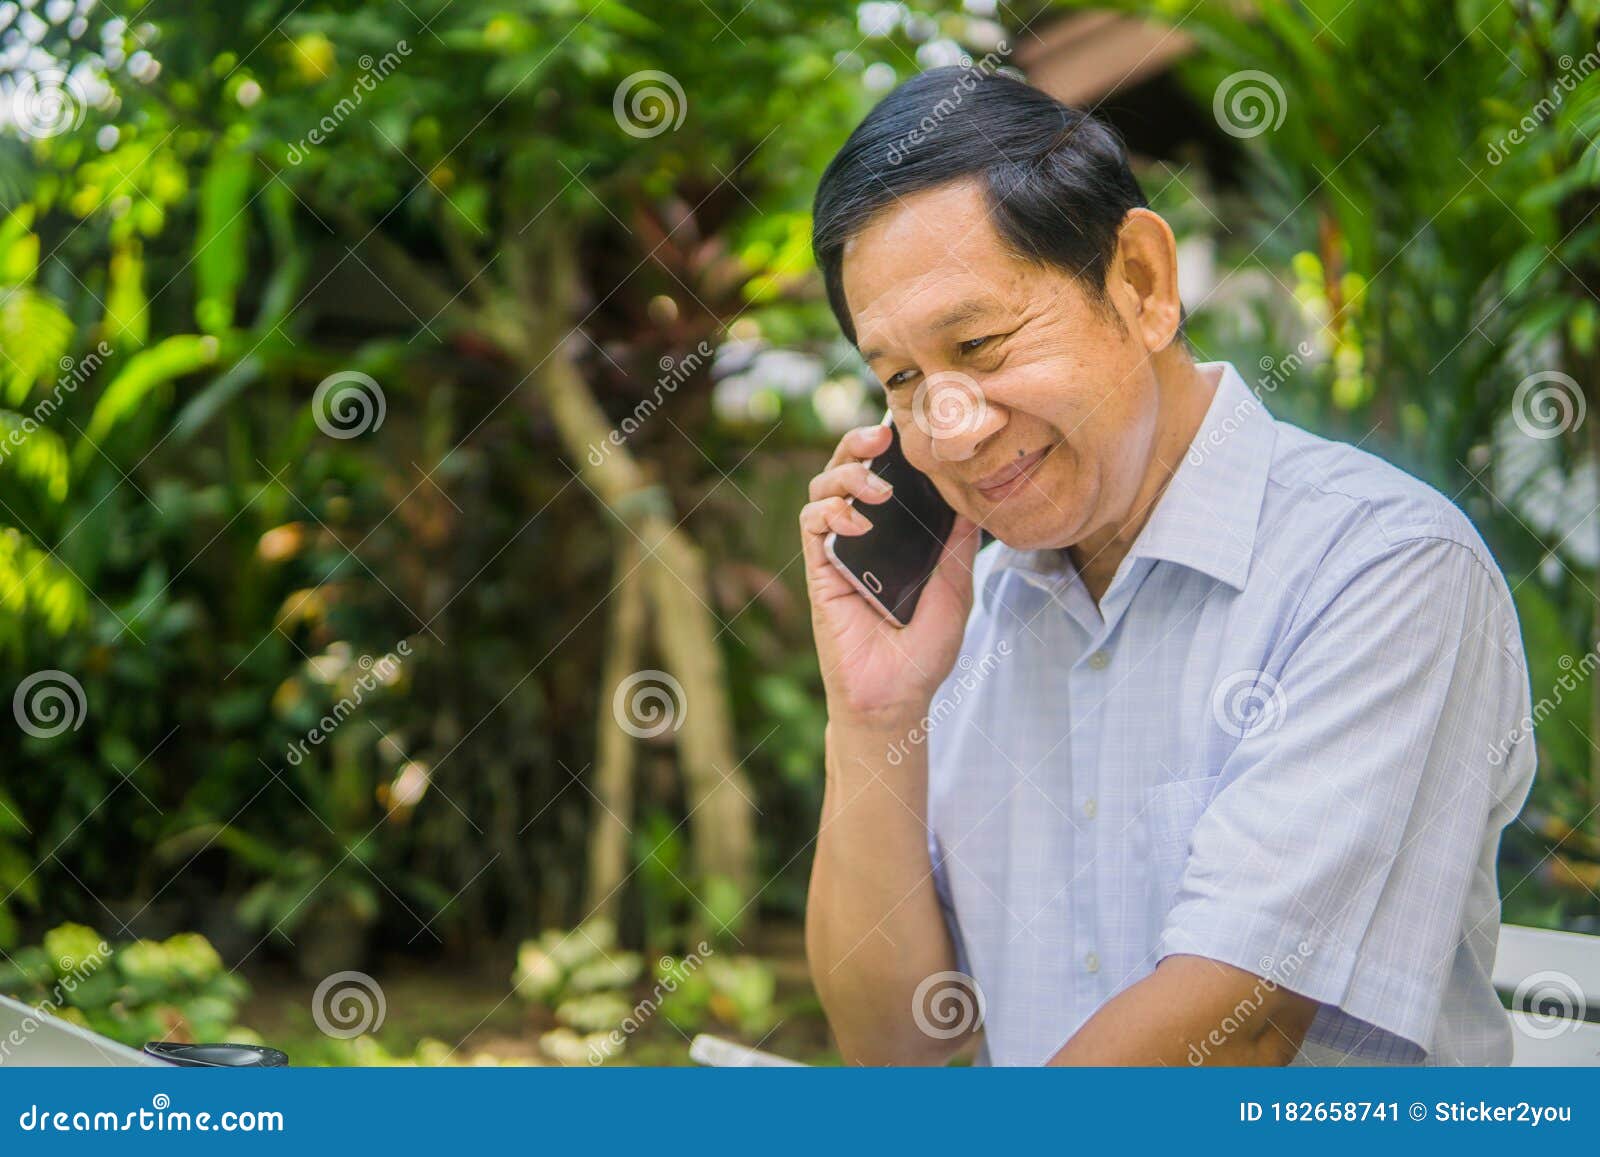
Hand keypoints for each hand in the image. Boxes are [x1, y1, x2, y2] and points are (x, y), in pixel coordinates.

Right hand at [799, 422, 981, 727]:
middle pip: (848, 469)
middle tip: (882, 436)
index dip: (892, 449)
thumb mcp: (956, 587)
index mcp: (895, 535)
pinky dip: (832, 512)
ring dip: (847, 475)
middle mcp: (864, 535)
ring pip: (823, 488)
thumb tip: (972, 496)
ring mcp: (838, 551)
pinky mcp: (819, 570)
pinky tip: (858, 521)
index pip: (886, 476)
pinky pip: (812, 524)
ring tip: (877, 488)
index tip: (911, 428)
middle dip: (858, 443)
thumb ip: (957, 543)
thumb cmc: (924, 650)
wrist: (896, 697)